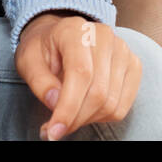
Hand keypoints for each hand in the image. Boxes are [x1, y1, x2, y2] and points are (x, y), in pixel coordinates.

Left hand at [15, 12, 143, 140]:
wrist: (60, 36)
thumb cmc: (44, 49)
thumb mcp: (28, 60)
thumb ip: (40, 82)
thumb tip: (55, 103)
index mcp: (75, 30)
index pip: (80, 73)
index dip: (68, 107)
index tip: (54, 131)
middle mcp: (104, 36)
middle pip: (98, 92)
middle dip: (75, 119)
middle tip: (55, 128)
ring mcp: (122, 51)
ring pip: (111, 103)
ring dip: (87, 120)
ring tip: (69, 115)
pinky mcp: (133, 66)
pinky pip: (122, 106)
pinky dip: (102, 117)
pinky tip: (85, 109)